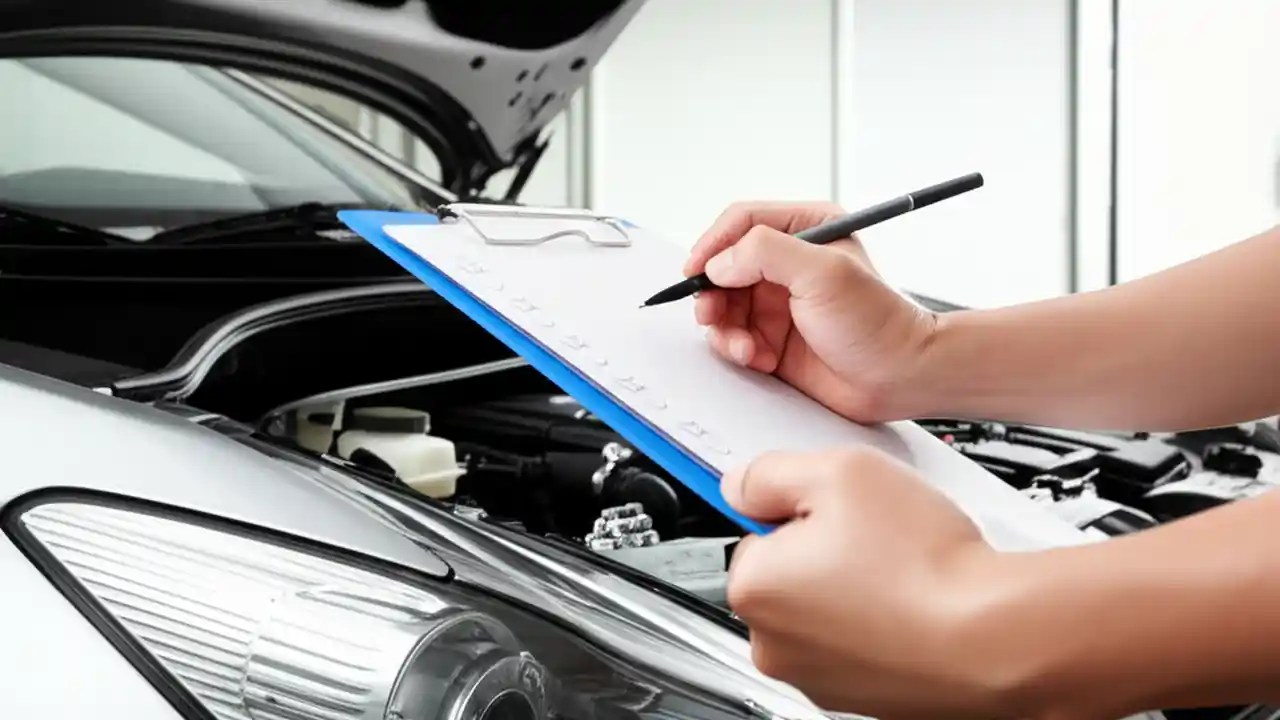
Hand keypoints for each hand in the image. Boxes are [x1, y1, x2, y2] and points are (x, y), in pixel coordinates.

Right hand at [685, 202, 937, 421]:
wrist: (899, 378)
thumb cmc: (878, 323)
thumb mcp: (823, 272)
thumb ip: (765, 253)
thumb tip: (719, 262)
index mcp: (807, 230)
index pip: (742, 222)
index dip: (713, 244)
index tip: (696, 270)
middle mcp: (789, 263)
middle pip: (724, 266)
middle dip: (713, 293)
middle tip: (712, 314)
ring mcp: (780, 301)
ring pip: (724, 304)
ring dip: (724, 327)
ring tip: (743, 346)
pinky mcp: (774, 337)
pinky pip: (734, 336)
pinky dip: (736, 349)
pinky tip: (757, 358)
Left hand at [722, 447, 1011, 718]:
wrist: (995, 638)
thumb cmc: (924, 565)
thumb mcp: (840, 472)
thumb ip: (772, 473)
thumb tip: (742, 484)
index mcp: (753, 588)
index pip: (754, 529)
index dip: (801, 508)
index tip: (835, 508)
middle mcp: (773, 644)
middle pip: (786, 573)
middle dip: (824, 550)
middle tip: (875, 535)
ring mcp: (816, 678)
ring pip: (823, 611)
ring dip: (853, 588)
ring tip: (901, 571)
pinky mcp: (860, 697)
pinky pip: (858, 643)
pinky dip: (880, 624)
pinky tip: (913, 604)